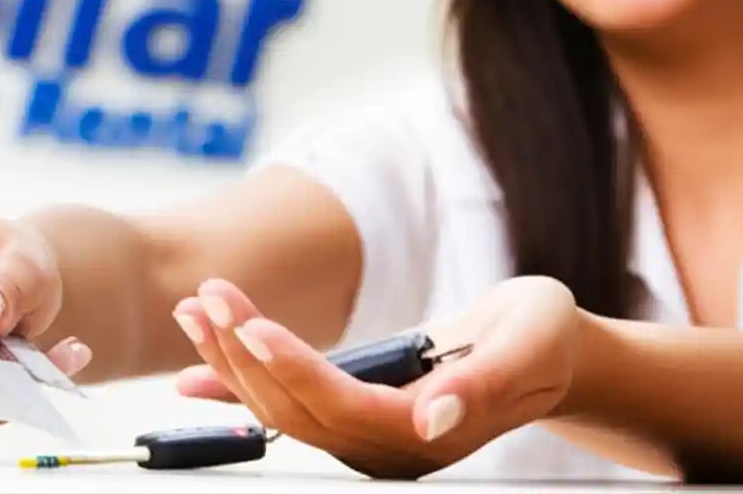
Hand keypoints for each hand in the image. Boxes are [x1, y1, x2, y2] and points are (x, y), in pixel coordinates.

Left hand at [172, 276, 581, 479]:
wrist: (548, 352)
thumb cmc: (542, 339)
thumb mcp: (527, 345)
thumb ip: (480, 385)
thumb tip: (433, 419)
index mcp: (428, 431)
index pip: (343, 406)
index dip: (294, 369)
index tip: (251, 326)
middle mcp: (388, 444)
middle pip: (299, 409)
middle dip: (246, 353)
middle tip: (210, 297)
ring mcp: (367, 433)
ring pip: (284, 408)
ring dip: (233, 361)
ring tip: (195, 310)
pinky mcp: (354, 411)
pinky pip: (288, 404)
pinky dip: (238, 389)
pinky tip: (194, 376)